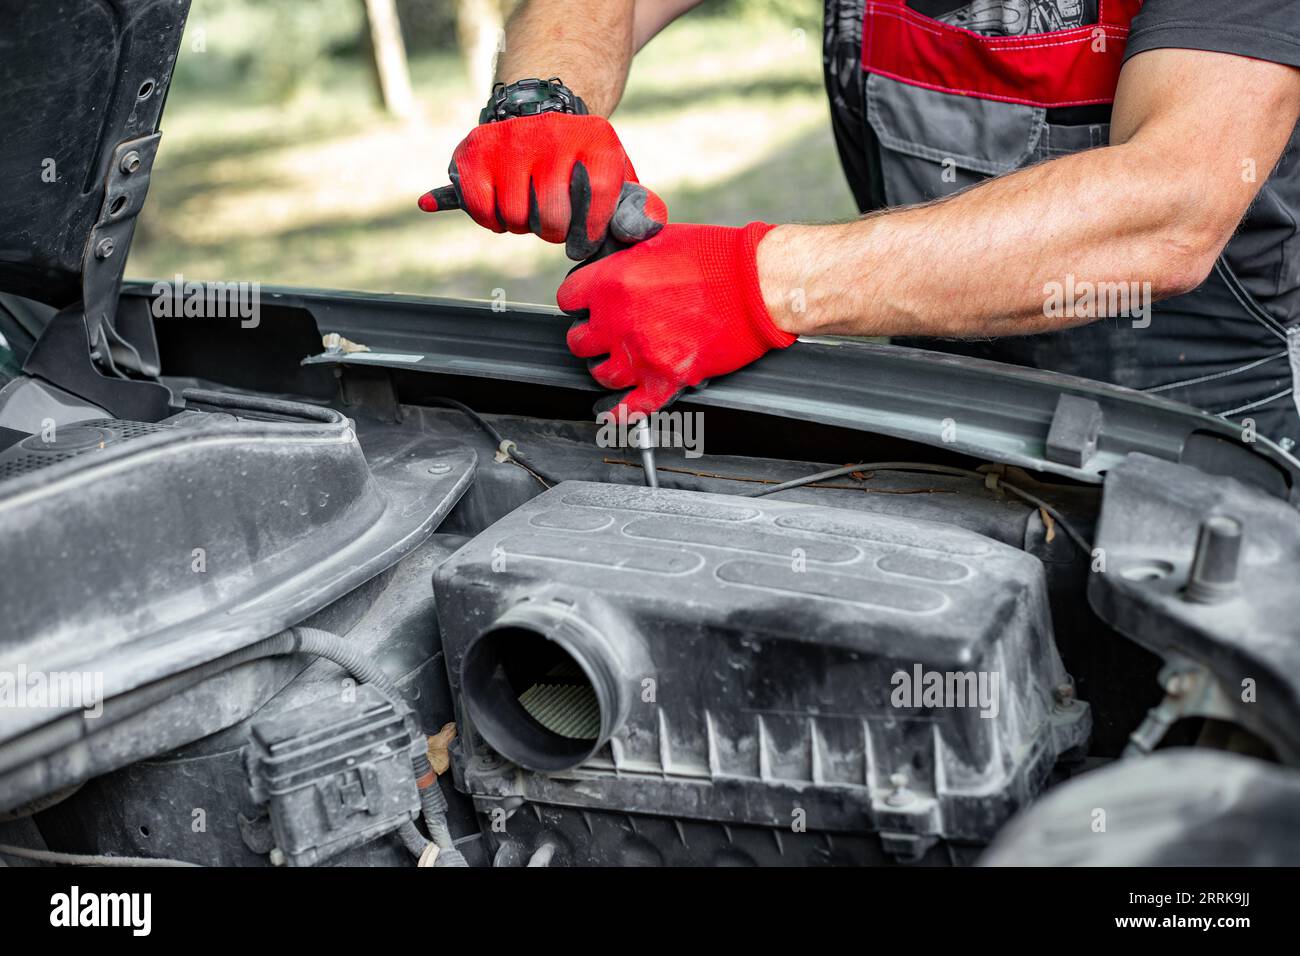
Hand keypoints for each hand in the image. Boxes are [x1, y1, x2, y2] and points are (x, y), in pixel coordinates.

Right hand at [428, 112, 664, 259]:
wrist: (535, 110)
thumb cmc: (580, 161)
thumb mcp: (617, 174)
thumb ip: (637, 208)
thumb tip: (637, 232)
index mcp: (597, 138)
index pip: (599, 196)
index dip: (591, 229)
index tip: (584, 238)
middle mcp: (554, 131)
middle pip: (552, 215)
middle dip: (553, 231)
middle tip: (553, 220)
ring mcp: (512, 138)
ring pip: (515, 216)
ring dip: (522, 224)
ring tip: (529, 207)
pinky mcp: (477, 148)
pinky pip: (481, 208)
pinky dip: (490, 219)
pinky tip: (502, 204)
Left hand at [560, 222, 795, 415]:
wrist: (756, 283)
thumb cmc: (717, 256)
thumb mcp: (659, 240)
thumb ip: (627, 256)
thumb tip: (616, 261)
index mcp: (612, 281)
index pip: (569, 299)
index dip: (580, 302)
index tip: (587, 306)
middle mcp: (618, 321)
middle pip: (580, 341)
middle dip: (590, 338)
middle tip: (603, 335)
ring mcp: (641, 354)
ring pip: (602, 374)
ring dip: (607, 369)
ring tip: (617, 363)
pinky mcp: (667, 379)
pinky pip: (632, 408)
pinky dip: (619, 412)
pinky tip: (612, 411)